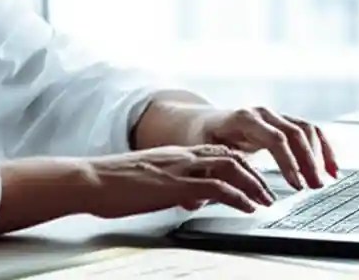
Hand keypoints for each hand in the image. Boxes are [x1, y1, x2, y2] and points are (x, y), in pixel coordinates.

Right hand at [83, 145, 275, 217]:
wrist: (91, 178)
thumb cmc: (109, 182)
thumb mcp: (145, 179)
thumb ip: (166, 183)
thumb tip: (180, 196)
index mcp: (174, 153)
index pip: (216, 152)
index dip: (239, 164)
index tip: (252, 177)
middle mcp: (181, 156)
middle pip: (230, 156)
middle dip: (254, 174)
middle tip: (268, 191)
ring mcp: (180, 169)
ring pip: (230, 168)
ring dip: (253, 184)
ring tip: (265, 200)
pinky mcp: (176, 185)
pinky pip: (217, 188)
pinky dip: (238, 197)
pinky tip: (247, 207)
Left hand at [195, 106, 340, 190]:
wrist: (200, 121)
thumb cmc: (200, 139)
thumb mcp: (202, 153)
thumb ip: (213, 170)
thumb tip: (217, 193)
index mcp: (243, 119)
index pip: (275, 139)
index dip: (288, 162)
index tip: (296, 185)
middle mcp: (262, 113)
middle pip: (295, 132)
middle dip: (308, 161)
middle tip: (315, 186)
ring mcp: (274, 115)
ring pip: (306, 129)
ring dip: (318, 155)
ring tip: (324, 180)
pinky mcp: (282, 122)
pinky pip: (308, 131)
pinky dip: (322, 148)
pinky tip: (331, 168)